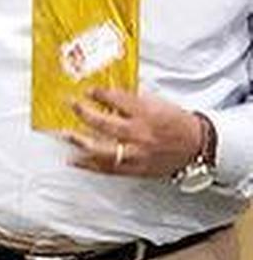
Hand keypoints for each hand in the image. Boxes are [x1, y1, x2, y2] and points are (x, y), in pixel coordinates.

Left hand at [66, 88, 201, 178]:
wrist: (197, 146)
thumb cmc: (177, 123)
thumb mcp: (157, 104)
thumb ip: (132, 101)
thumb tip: (107, 96)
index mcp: (146, 113)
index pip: (116, 99)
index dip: (99, 94)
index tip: (87, 90)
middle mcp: (138, 133)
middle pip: (103, 123)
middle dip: (83, 112)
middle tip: (70, 104)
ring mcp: (134, 153)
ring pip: (100, 148)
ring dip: (78, 141)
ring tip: (63, 134)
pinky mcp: (134, 169)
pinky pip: (106, 168)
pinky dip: (88, 165)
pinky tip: (74, 160)